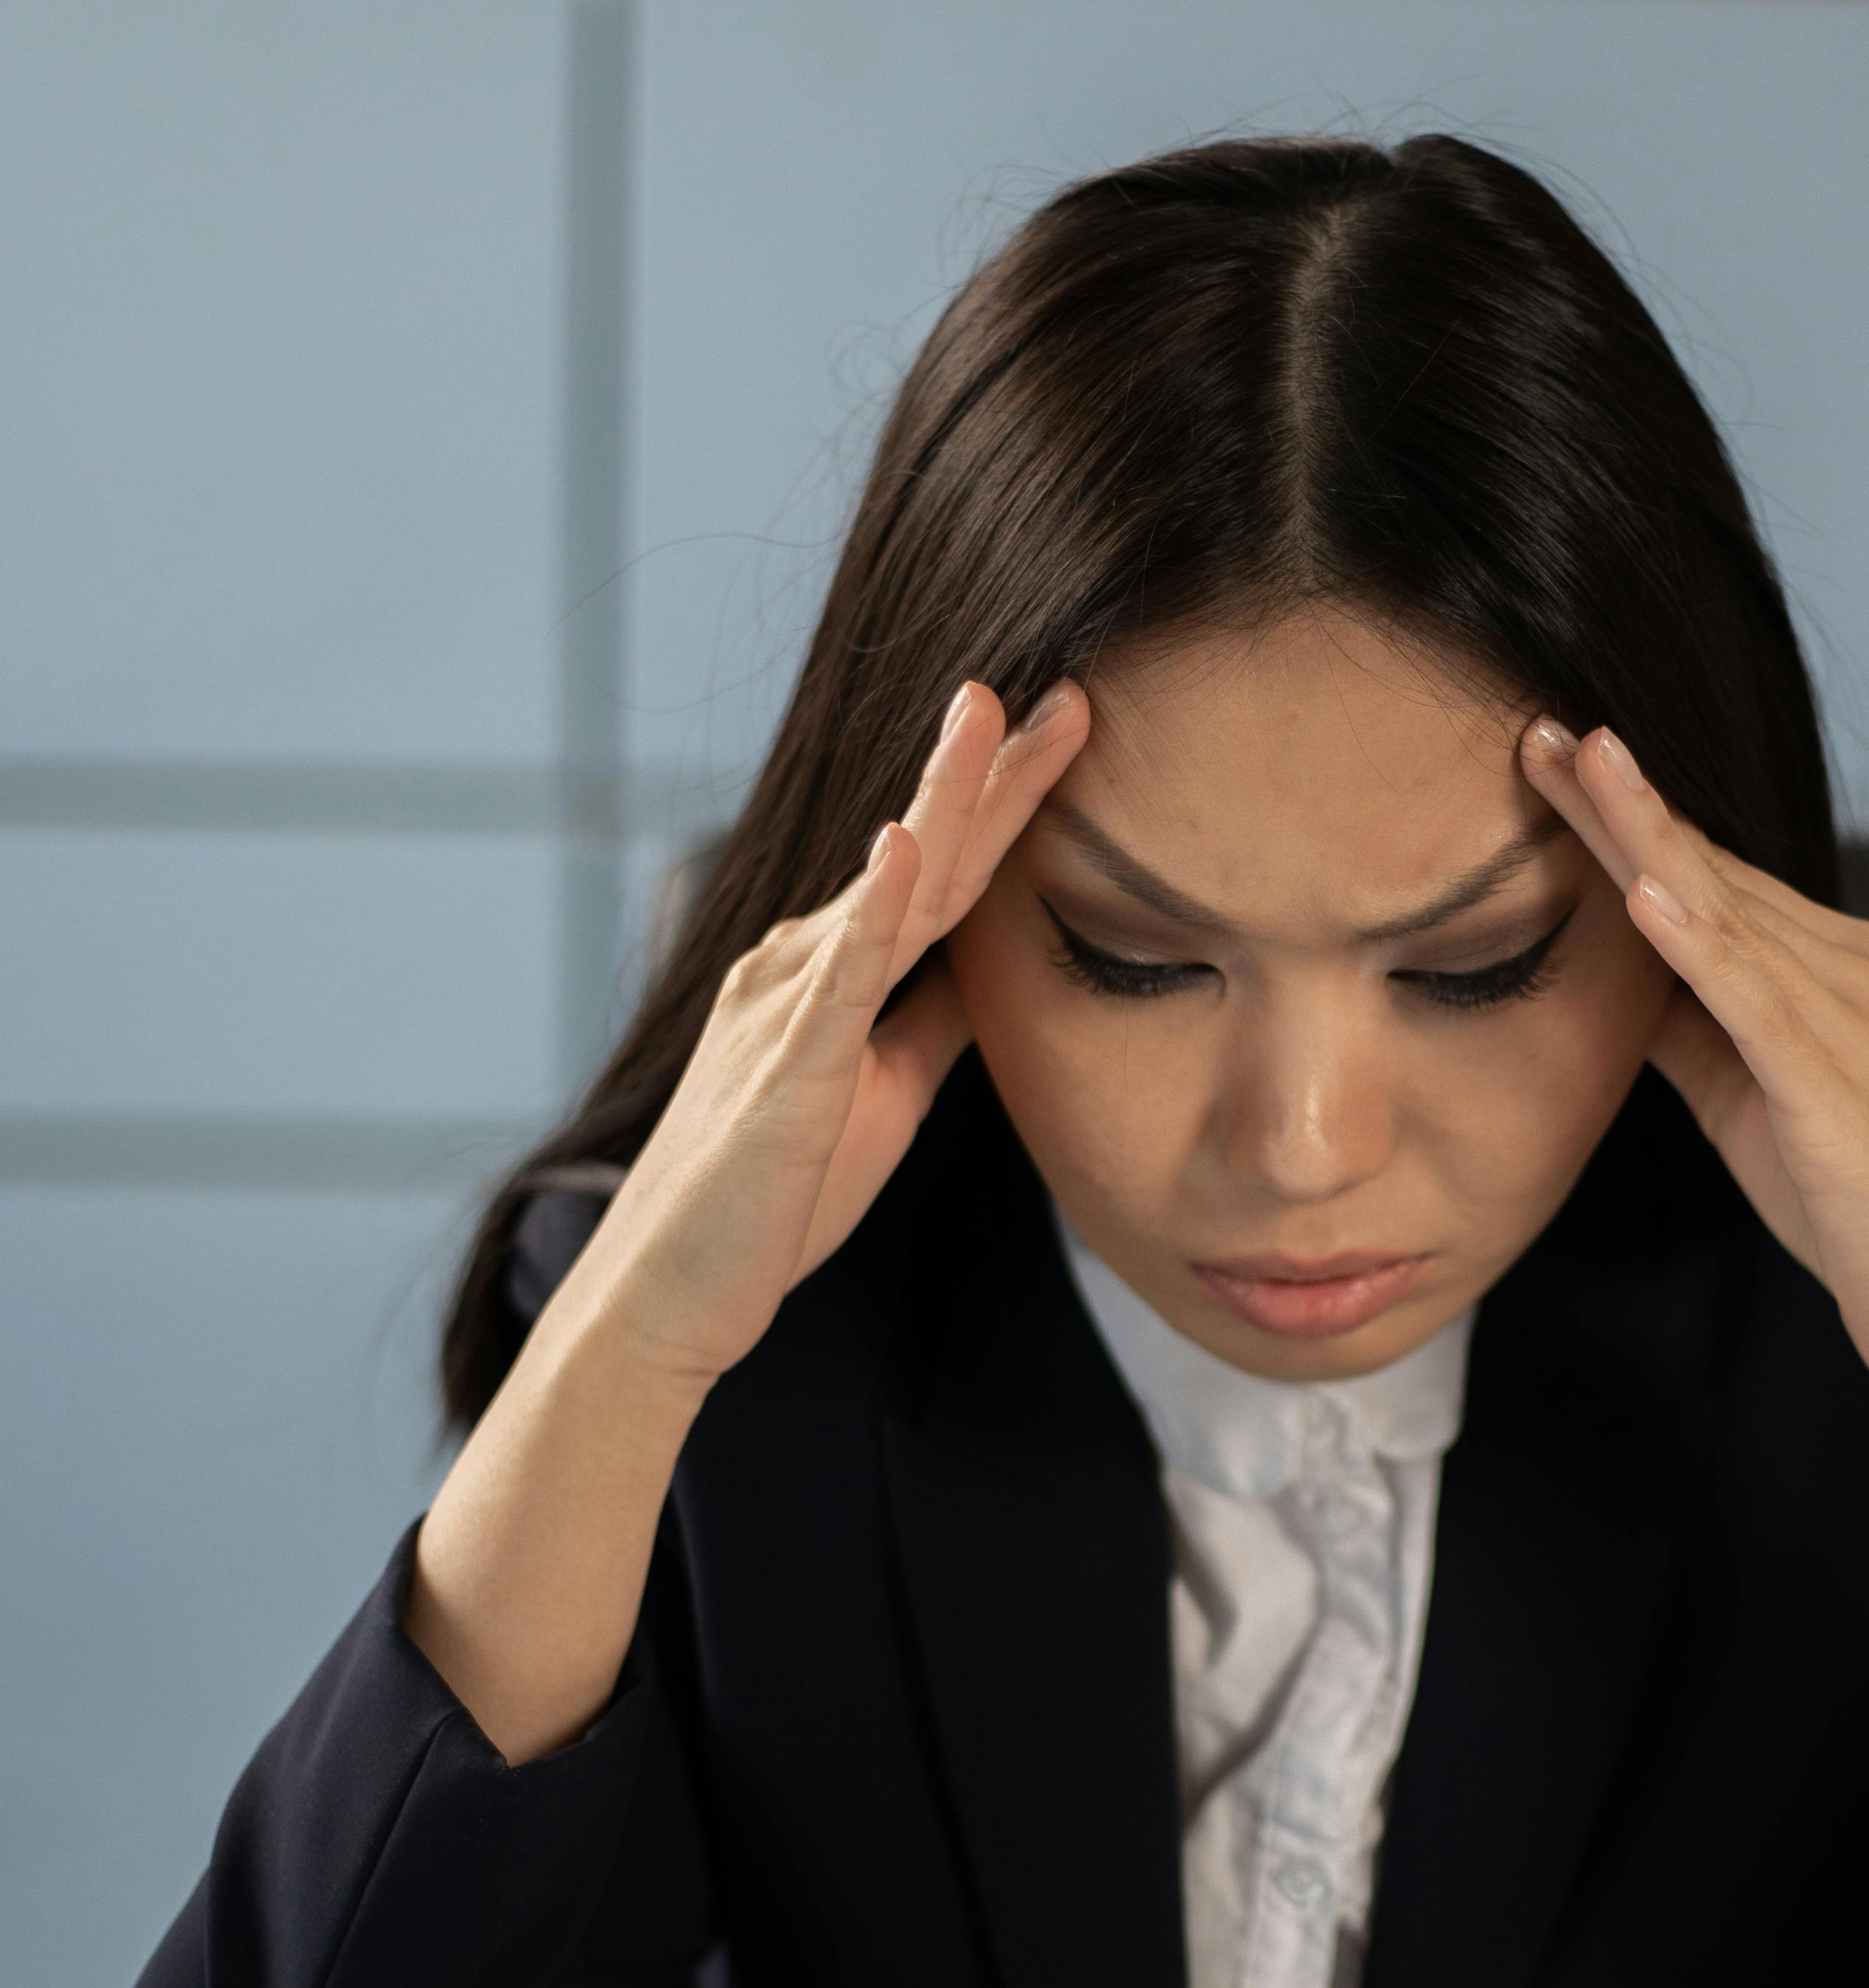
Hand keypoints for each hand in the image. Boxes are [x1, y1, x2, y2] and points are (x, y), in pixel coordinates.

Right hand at [574, 679, 1089, 1392]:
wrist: (674, 1294)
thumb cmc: (775, 1197)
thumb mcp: (884, 1092)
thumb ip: (928, 1022)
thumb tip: (990, 968)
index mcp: (833, 970)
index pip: (945, 872)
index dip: (1010, 800)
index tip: (1074, 728)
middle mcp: (802, 964)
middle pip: (923, 855)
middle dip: (992, 770)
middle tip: (1066, 692)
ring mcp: (786, 1009)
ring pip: (886, 892)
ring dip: (938, 800)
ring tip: (988, 715)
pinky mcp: (782, 1072)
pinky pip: (834, 980)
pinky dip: (872, 910)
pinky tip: (901, 845)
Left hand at [1521, 717, 1868, 1702]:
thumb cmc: (1863, 1214)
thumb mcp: (1752, 1105)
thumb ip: (1697, 1033)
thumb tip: (1622, 982)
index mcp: (1834, 970)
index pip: (1709, 876)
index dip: (1627, 816)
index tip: (1554, 759)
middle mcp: (1853, 971)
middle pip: (1712, 870)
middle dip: (1623, 800)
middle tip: (1542, 730)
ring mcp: (1855, 1021)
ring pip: (1730, 911)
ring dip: (1650, 836)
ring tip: (1584, 768)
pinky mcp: (1842, 1087)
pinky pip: (1758, 999)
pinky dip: (1699, 941)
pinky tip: (1642, 893)